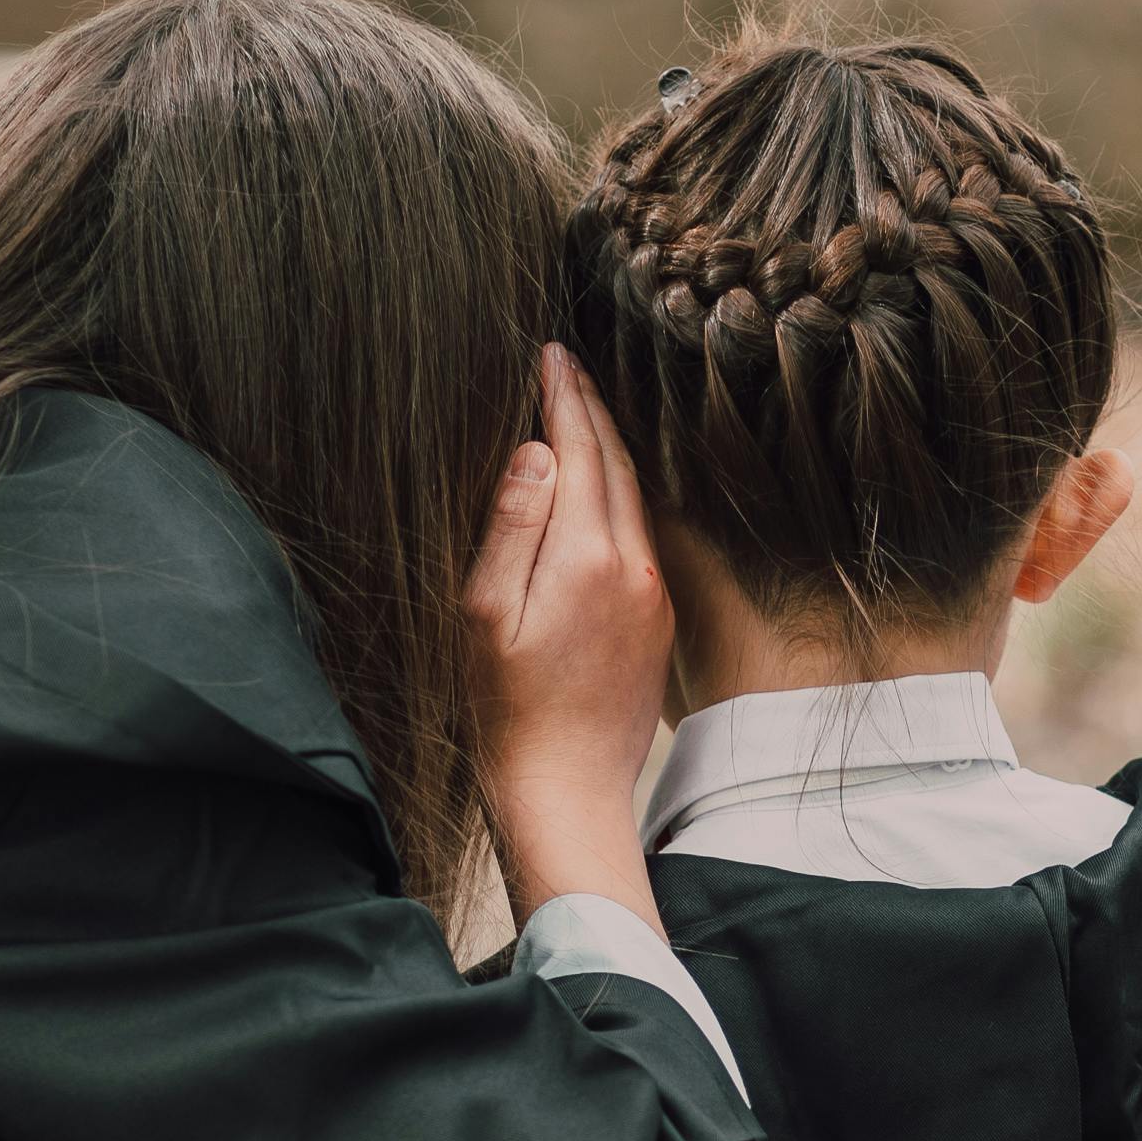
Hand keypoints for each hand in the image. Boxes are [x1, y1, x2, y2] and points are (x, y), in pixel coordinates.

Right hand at [464, 346, 672, 930]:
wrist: (566, 788)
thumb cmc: (507, 707)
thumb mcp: (485, 611)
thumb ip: (512, 524)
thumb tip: (535, 450)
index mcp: (588, 555)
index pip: (580, 449)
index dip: (563, 396)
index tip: (549, 352)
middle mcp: (634, 565)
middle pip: (617, 463)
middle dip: (589, 408)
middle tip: (563, 363)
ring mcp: (652, 593)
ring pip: (633, 496)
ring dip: (608, 447)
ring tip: (579, 408)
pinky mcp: (656, 619)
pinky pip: (638, 533)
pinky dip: (618, 492)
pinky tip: (598, 485)